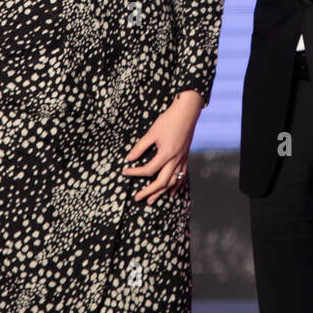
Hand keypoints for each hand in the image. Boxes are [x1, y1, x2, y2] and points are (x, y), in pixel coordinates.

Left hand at [122, 90, 202, 204]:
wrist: (186, 113)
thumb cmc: (169, 120)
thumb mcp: (151, 133)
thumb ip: (140, 147)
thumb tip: (129, 158)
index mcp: (166, 154)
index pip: (148, 170)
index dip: (135, 173)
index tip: (125, 172)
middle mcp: (175, 160)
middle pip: (162, 182)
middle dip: (149, 192)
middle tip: (138, 198)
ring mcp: (182, 160)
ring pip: (173, 182)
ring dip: (161, 192)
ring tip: (152, 200)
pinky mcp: (186, 158)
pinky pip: (182, 177)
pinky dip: (176, 186)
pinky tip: (171, 192)